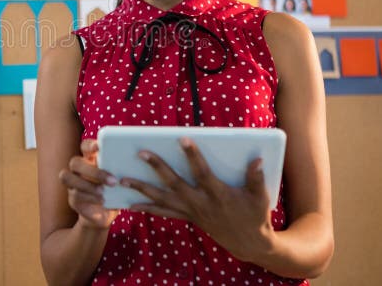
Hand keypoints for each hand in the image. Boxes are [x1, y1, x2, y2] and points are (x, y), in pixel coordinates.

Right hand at [58, 139, 119, 229]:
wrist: (105, 215)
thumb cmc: (114, 192)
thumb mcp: (119, 181)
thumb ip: (120, 171)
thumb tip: (133, 163)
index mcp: (90, 160)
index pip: (84, 146)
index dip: (89, 145)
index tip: (98, 146)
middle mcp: (78, 169)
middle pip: (75, 162)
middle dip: (93, 171)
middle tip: (112, 181)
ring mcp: (73, 184)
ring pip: (69, 178)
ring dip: (88, 185)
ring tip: (104, 191)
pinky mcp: (72, 198)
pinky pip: (75, 195)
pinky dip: (90, 197)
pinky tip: (102, 200)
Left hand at [121, 137, 274, 261]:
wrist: (248, 243)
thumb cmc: (254, 215)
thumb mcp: (259, 197)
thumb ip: (256, 178)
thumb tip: (257, 159)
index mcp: (218, 194)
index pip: (202, 172)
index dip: (193, 156)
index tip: (183, 139)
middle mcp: (200, 203)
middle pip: (174, 183)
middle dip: (157, 167)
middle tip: (141, 152)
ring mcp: (191, 211)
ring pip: (162, 200)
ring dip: (141, 189)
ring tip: (122, 180)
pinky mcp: (187, 217)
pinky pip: (163, 213)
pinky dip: (147, 208)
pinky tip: (131, 204)